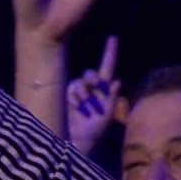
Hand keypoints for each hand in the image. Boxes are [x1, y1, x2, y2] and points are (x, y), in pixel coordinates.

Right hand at [67, 35, 121, 154]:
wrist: (74, 142)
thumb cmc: (93, 132)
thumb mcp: (106, 116)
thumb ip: (111, 98)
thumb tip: (116, 81)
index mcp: (103, 93)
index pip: (107, 69)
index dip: (109, 53)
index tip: (112, 37)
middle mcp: (90, 90)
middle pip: (91, 74)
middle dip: (92, 77)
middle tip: (95, 85)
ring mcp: (76, 93)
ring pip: (79, 81)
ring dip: (83, 91)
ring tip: (84, 105)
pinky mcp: (64, 97)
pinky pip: (70, 88)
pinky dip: (74, 96)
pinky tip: (76, 106)